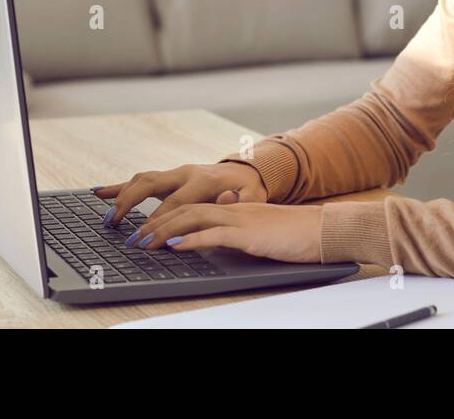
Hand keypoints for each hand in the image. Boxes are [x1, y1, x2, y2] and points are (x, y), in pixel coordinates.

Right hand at [92, 161, 269, 229]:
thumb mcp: (252, 196)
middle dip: (132, 207)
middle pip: (151, 187)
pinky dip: (118, 186)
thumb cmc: (246, 189)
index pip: (175, 204)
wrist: (243, 170)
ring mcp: (173, 173)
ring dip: (122, 197)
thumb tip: (226, 201)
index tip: (145, 240)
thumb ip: (242, 200)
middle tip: (117, 227)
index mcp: (203, 181)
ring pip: (142, 180)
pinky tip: (99, 192)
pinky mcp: (166, 176)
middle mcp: (184, 173)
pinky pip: (138, 180)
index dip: (159, 222)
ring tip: (108, 217)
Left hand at [130, 201, 323, 263]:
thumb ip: (232, 233)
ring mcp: (239, 219)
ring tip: (143, 243)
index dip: (162, 217)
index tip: (142, 230)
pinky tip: (175, 246)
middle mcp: (231, 208)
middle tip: (131, 238)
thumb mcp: (255, 233)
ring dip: (163, 230)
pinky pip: (214, 234)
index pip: (189, 207)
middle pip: (183, 209)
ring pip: (192, 217)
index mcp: (231, 207)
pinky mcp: (249, 233)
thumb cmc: (292, 235)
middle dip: (153, 223)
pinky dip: (191, 239)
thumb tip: (207, 241)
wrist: (321, 230)